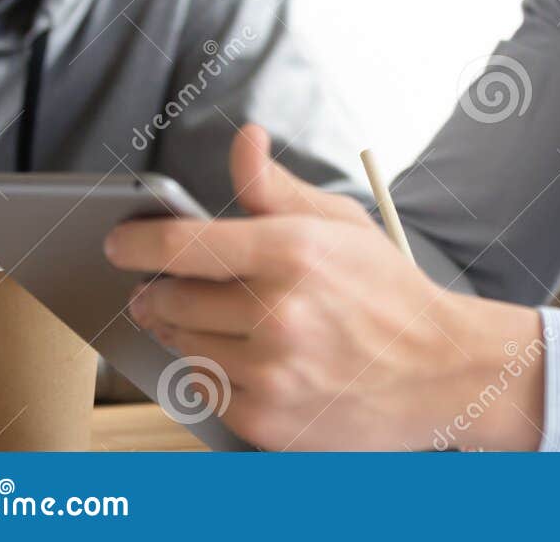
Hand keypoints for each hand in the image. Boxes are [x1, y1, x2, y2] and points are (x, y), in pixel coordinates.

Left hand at [104, 125, 545, 450]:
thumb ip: (276, 186)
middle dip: (161, 292)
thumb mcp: (340, 224)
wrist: (441, 372)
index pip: (181, 245)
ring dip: (188, 334)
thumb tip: (244, 138)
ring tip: (222, 324)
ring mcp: (271, 373)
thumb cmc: (389, 293)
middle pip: (168, 300)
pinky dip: (216, 376)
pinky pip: (205, 394)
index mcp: (294, 252)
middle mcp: (278, 314)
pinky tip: (250, 362)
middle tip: (169, 289)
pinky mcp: (266, 421)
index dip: (136, 241)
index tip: (118, 242)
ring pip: (181, 348)